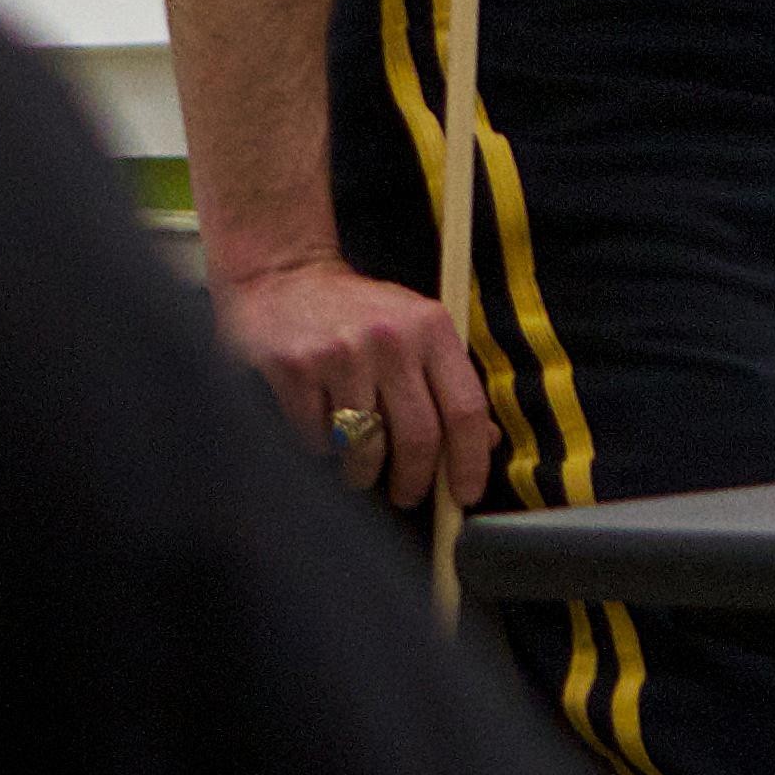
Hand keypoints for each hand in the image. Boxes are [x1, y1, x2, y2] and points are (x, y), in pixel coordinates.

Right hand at [215, 255, 496, 510]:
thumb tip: (488, 441)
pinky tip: (320, 423)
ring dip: (361, 473)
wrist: (286, 279)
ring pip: (363, 449)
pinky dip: (319, 447)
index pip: (466, 409)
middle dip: (414, 483)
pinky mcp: (294, 368)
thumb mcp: (417, 331)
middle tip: (407, 495)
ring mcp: (340, 353)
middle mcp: (390, 338)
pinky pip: (315, 439)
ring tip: (358, 467)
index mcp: (431, 327)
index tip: (465, 495)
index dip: (471, 462)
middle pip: (418, 438)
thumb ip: (451, 382)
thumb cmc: (362, 314)